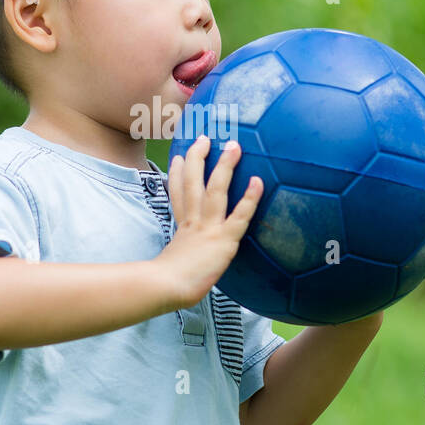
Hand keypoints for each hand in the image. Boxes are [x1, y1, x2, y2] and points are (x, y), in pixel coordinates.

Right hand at [154, 134, 263, 309]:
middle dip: (197, 158)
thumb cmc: (167, 283)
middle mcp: (194, 221)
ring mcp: (209, 227)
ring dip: (224, 166)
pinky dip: (249, 198)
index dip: (176, 175)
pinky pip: (240, 215)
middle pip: (193, 182)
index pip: (178, 195)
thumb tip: (178, 264)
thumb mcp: (170, 264)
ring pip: (216, 190)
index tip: (176, 158)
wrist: (167, 286)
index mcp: (182, 228)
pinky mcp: (223, 239)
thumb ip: (178, 258)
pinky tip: (257, 182)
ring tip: (233, 146)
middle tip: (203, 139)